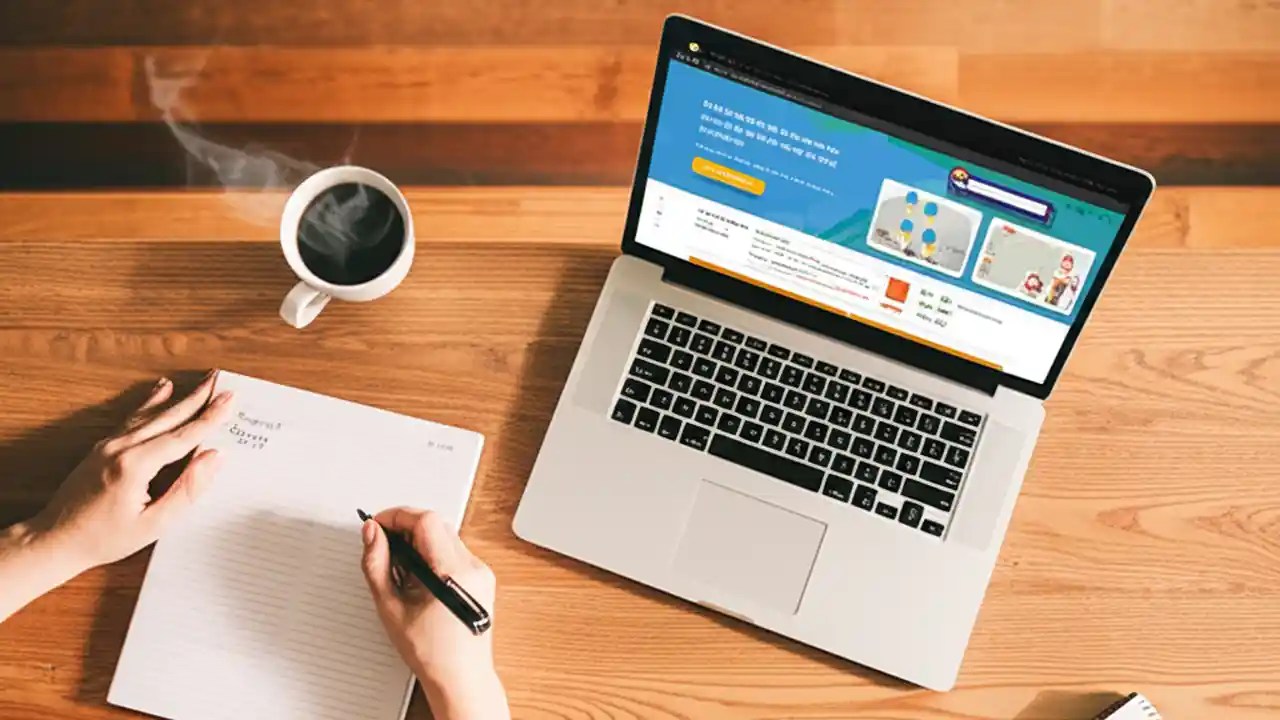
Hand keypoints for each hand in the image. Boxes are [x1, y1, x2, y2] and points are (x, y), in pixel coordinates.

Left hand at [28, 371, 234, 572]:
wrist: (54, 540)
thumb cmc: (103, 538)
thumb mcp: (153, 524)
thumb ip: (187, 489)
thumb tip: (213, 458)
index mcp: (135, 465)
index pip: (183, 436)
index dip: (210, 417)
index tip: (229, 399)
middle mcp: (121, 448)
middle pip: (168, 416)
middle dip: (197, 398)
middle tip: (219, 380)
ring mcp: (108, 444)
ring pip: (151, 414)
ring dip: (178, 397)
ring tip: (199, 384)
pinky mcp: (102, 447)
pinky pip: (133, 418)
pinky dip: (151, 403)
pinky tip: (160, 391)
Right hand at [360, 507, 508, 719]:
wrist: (460, 676)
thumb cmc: (430, 652)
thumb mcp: (391, 607)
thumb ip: (377, 564)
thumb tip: (372, 533)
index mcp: (454, 573)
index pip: (426, 521)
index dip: (396, 516)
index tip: (377, 525)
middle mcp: (474, 567)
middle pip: (437, 524)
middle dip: (405, 527)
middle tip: (383, 544)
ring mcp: (481, 571)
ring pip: (446, 535)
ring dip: (419, 540)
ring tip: (399, 567)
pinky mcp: (482, 577)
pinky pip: (455, 550)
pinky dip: (432, 553)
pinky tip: (418, 576)